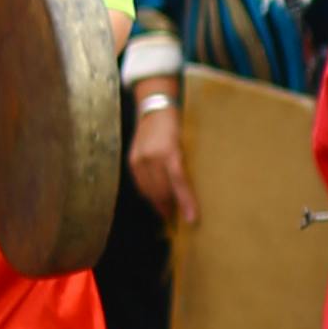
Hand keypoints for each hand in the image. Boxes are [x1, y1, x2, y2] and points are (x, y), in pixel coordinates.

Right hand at [129, 88, 194, 231]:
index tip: (191, 219)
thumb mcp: (188, 143)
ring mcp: (140, 159)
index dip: (185, 202)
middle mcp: (153, 156)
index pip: (179, 183)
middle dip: (171, 208)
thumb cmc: (178, 126)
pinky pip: (141, 185)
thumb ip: (187, 166)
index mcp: (170, 151)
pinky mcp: (132, 161)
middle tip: (180, 219)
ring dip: (160, 204)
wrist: (155, 109)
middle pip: (162, 191)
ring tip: (169, 213)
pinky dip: (150, 194)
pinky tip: (157, 199)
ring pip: (150, 191)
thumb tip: (194, 192)